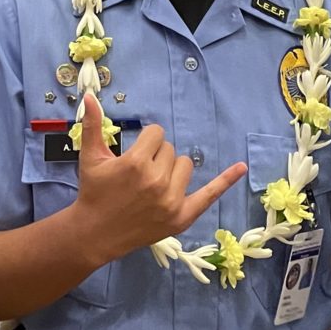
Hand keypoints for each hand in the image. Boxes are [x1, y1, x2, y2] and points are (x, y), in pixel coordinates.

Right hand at [71, 93, 245, 263]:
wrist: (95, 234)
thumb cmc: (94, 192)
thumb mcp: (90, 157)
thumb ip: (93, 125)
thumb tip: (89, 96)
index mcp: (136, 163)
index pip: (157, 134)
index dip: (146, 142)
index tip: (135, 156)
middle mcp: (157, 180)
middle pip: (170, 149)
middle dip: (156, 156)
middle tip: (139, 176)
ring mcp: (172, 200)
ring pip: (185, 165)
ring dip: (172, 169)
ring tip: (153, 184)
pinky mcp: (182, 217)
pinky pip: (209, 194)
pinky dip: (226, 180)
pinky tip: (241, 167)